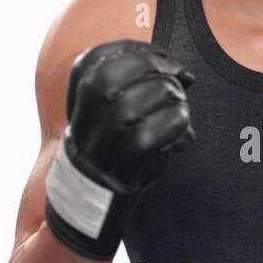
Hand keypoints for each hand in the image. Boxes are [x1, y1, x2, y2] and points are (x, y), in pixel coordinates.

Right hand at [45, 39, 194, 259]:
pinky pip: (144, 140)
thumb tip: (180, 73)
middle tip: (179, 75)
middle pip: (108, 79)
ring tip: (181, 101)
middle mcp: (82, 127)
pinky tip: (184, 128)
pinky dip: (170, 126)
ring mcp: (97, 151)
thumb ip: (132, 93)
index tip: (162, 56)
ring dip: (163, 96)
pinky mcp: (117, 174)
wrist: (89, 212)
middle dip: (149, 68)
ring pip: (125, 107)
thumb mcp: (111, 122)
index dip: (131, 51)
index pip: (92, 62)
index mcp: (78, 109)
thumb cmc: (114, 160)